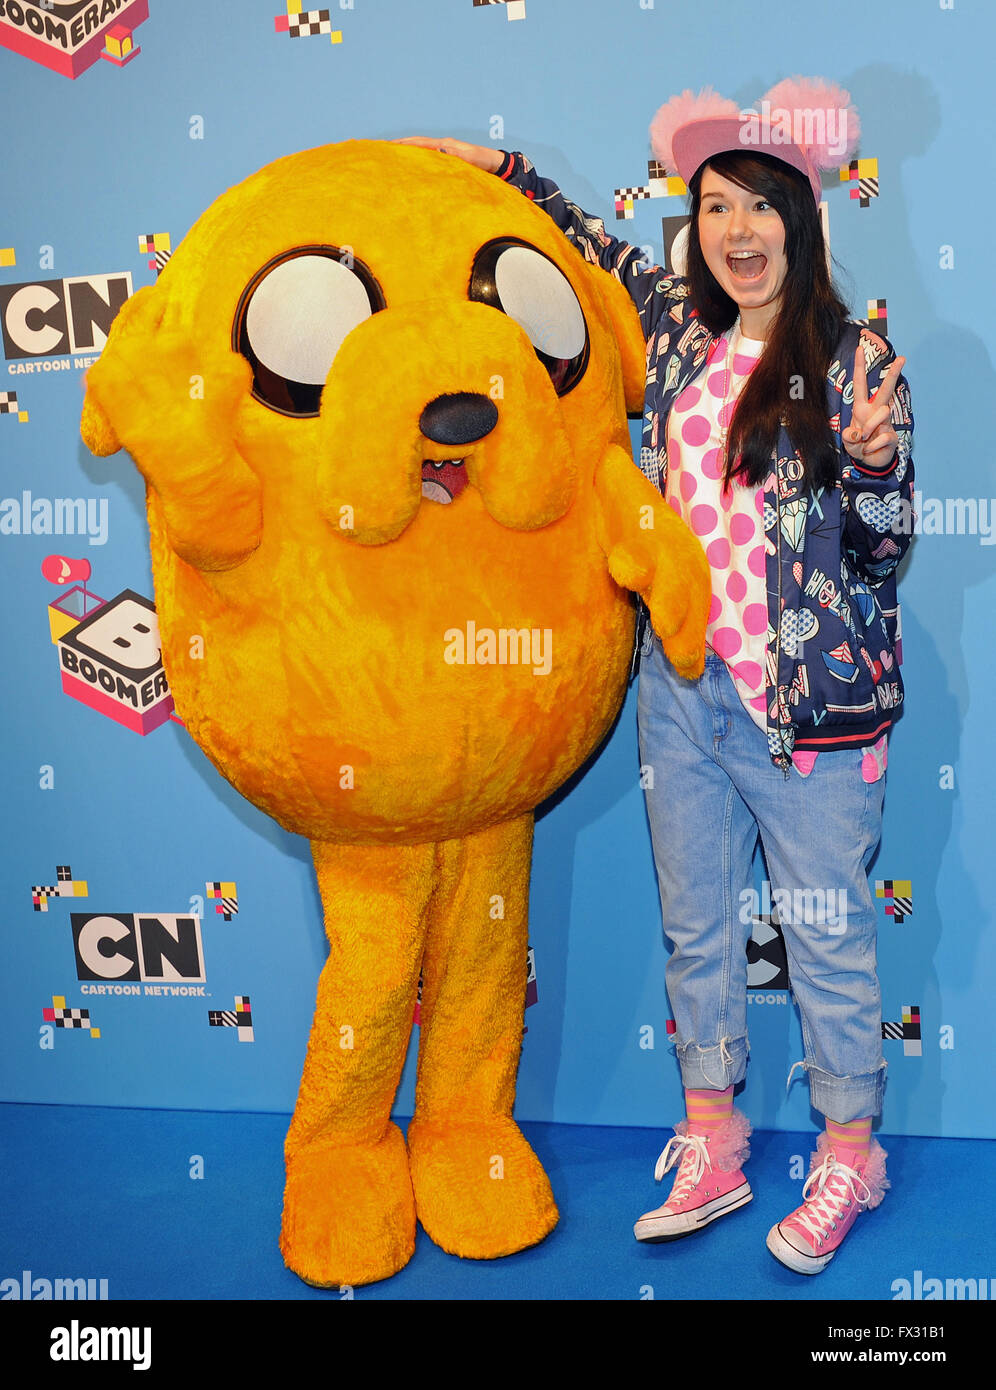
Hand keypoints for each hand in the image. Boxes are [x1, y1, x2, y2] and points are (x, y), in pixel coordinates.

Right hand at [393, 135, 503, 173]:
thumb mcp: (471, 158)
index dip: (403, 144)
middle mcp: (442, 147)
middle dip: (399, 146)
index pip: (419, 143)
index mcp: (445, 145)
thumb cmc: (484, 161)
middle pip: (416, 145)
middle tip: (381, 150)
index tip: (387, 146)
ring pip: (420, 152)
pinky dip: (417, 162)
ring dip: (406, 153)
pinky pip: (428, 160)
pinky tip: (411, 168)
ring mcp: (444, 153)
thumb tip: (438, 150)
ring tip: (391, 159)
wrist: (494, 164)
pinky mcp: (447, 162)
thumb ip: (456, 154)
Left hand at [843, 345, 904, 467]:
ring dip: (869, 428)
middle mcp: (874, 412)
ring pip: (882, 413)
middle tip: (902, 358)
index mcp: (861, 408)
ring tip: (864, 439)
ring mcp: (885, 423)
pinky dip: (872, 446)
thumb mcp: (847, 441)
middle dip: (893, 374)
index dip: (859, 367)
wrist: (869, 462)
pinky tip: (870, 449)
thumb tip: (858, 433)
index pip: (859, 384)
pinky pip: (882, 437)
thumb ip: (848, 436)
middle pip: (885, 390)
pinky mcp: (891, 436)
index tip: (860, 348)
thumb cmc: (858, 445)